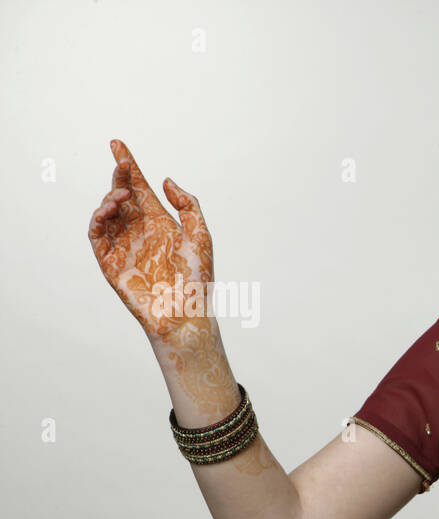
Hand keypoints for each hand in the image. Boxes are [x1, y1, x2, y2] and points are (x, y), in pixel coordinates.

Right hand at [88, 140, 213, 343]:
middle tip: (121, 162)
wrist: (185, 313)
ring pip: (107, 212)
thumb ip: (188, 206)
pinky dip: (97, 219)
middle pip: (123, 195)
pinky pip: (96, 235)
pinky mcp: (110, 263)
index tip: (118, 145)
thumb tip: (166, 181)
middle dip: (119, 175)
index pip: (141, 188)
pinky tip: (109, 209)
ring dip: (110, 197)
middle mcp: (140, 231)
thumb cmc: (198, 279)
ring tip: (121, 195)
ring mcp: (123, 246)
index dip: (129, 166)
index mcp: (161, 223)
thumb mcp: (201, 236)